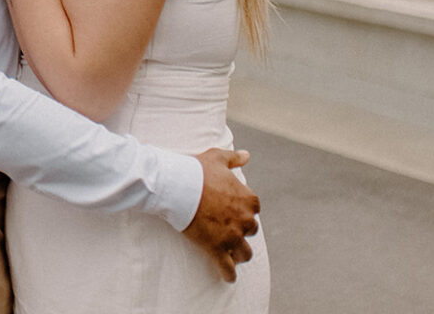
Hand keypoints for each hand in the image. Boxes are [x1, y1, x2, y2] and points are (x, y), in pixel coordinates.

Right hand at [182, 149, 259, 281]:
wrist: (179, 186)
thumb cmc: (198, 170)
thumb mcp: (218, 158)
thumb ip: (234, 158)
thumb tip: (247, 155)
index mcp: (248, 199)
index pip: (254, 208)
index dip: (244, 209)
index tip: (234, 210)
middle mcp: (245, 220)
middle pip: (250, 230)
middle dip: (241, 230)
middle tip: (227, 229)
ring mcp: (232, 236)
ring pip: (245, 253)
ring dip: (239, 254)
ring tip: (232, 255)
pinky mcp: (217, 249)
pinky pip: (228, 268)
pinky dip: (229, 274)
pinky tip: (228, 277)